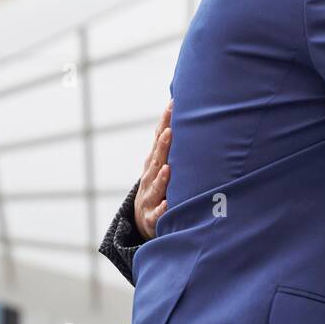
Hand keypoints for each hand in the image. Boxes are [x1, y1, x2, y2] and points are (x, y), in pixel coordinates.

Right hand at [134, 101, 172, 239]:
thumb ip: (171, 140)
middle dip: (162, 146)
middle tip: (169, 131)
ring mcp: (149, 196)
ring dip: (161, 178)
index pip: (158, 139)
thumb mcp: (161, 162)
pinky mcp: (152, 217)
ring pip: (155, 187)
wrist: (142, 217)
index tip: (172, 105)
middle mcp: (150, 176)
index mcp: (154, 161)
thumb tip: (182, 110)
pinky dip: (161, 210)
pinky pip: (157, 214)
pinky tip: (166, 205)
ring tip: (167, 168)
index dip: (164, 123)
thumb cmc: (158, 183)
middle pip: (156, 160)